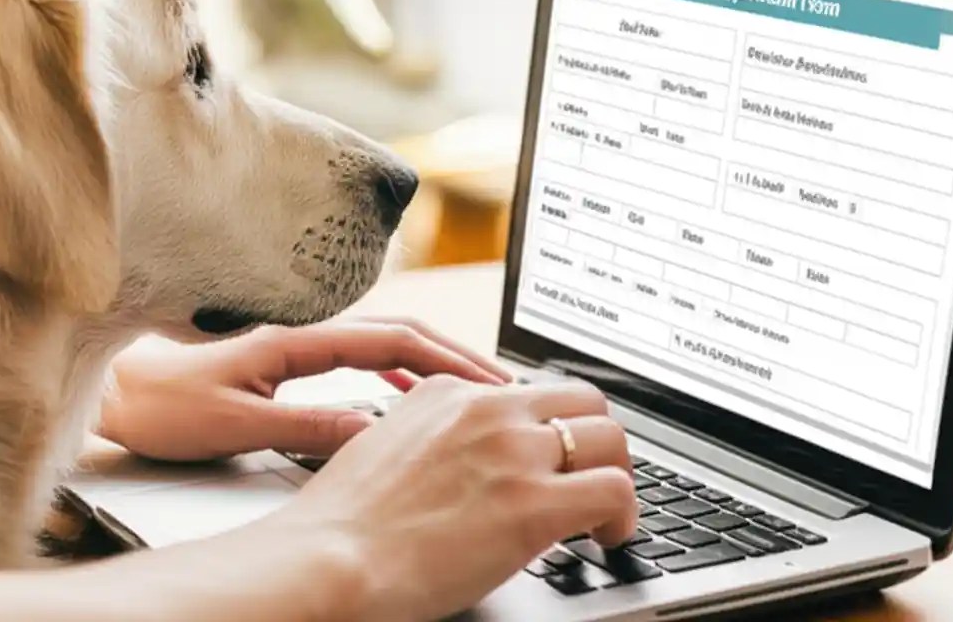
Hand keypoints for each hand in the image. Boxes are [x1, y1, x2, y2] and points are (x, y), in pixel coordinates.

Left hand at [100, 319, 511, 460]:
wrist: (113, 393)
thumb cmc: (161, 404)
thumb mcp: (238, 425)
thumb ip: (306, 428)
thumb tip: (373, 433)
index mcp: (296, 342)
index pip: (393, 339)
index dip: (447, 359)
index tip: (488, 381)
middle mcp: (302, 336)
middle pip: (401, 334)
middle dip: (456, 357)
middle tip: (504, 386)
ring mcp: (296, 347)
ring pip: (384, 345)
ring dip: (432, 363)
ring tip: (473, 389)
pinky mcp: (286, 365)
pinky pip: (359, 361)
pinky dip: (397, 372)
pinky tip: (406, 392)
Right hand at [278, 376, 636, 621]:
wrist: (329, 559)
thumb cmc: (342, 524)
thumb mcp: (381, 447)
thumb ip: (429, 439)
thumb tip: (459, 463)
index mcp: (447, 393)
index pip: (529, 392)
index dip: (550, 430)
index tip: (554, 458)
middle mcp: (486, 409)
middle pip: (582, 402)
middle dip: (595, 442)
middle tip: (592, 479)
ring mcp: (514, 452)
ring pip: (610, 439)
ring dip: (616, 476)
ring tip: (606, 514)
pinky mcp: (535, 503)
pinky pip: (615, 490)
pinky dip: (624, 515)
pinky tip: (608, 538)